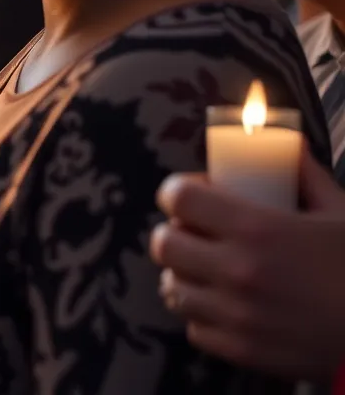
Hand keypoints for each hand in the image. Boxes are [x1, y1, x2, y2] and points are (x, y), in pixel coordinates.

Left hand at [149, 145, 344, 381]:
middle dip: (175, 232)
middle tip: (195, 233)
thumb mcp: (340, 212)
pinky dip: (203, 315)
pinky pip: (194, 326)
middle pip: (164, 243)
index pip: (178, 198)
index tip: (191, 194)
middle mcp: (238, 271)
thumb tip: (285, 140)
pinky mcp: (240, 350)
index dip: (178, 191)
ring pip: (172, 287)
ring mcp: (235, 314)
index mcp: (258, 229)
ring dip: (184, 274)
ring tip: (205, 270)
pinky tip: (224, 305)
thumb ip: (305, 173)